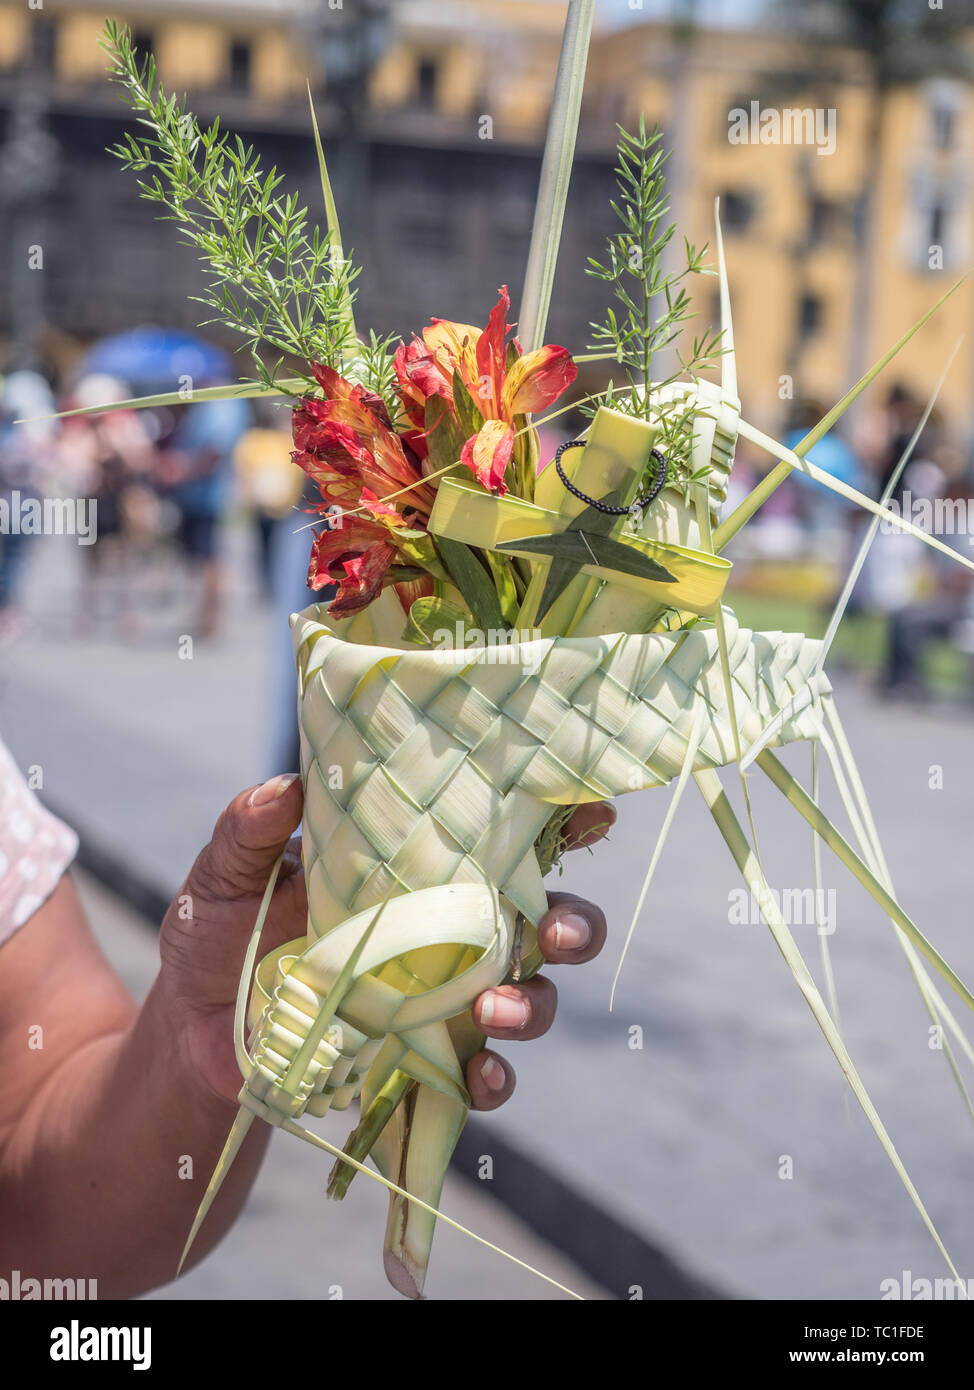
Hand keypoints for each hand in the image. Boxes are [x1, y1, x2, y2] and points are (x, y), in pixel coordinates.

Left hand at [158, 777, 612, 1114]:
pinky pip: (483, 1074)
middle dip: (575, 924)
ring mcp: (443, 1000)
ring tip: (497, 1009)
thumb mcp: (223, 877)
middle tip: (559, 933)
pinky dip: (495, 1078)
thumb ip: (248, 833)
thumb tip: (285, 786)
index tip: (594, 812)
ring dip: (534, 1005)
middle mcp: (447, 931)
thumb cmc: (216, 938)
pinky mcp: (424, 1062)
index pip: (501, 839)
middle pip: (545, 922)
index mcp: (416, 869)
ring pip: (530, 997)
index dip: (560, 824)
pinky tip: (483, 1075)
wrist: (191, 1037)